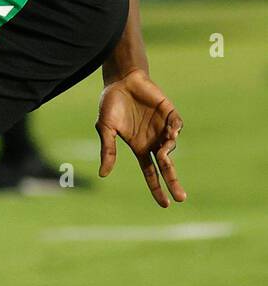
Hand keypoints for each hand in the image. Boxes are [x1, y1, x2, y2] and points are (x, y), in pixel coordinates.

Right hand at [96, 70, 185, 207]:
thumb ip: (107, 150)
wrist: (121, 80)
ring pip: (170, 147)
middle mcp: (153, 141)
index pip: (151, 173)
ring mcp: (162, 128)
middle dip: (173, 182)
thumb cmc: (111, 104)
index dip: (157, 188)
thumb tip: (103, 175)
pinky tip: (170, 135)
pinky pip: (176, 126)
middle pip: (166, 166)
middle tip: (181, 198)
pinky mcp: (169, 113)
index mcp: (139, 147)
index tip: (165, 204)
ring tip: (163, 150)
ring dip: (167, 151)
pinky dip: (175, 132)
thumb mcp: (105, 128)